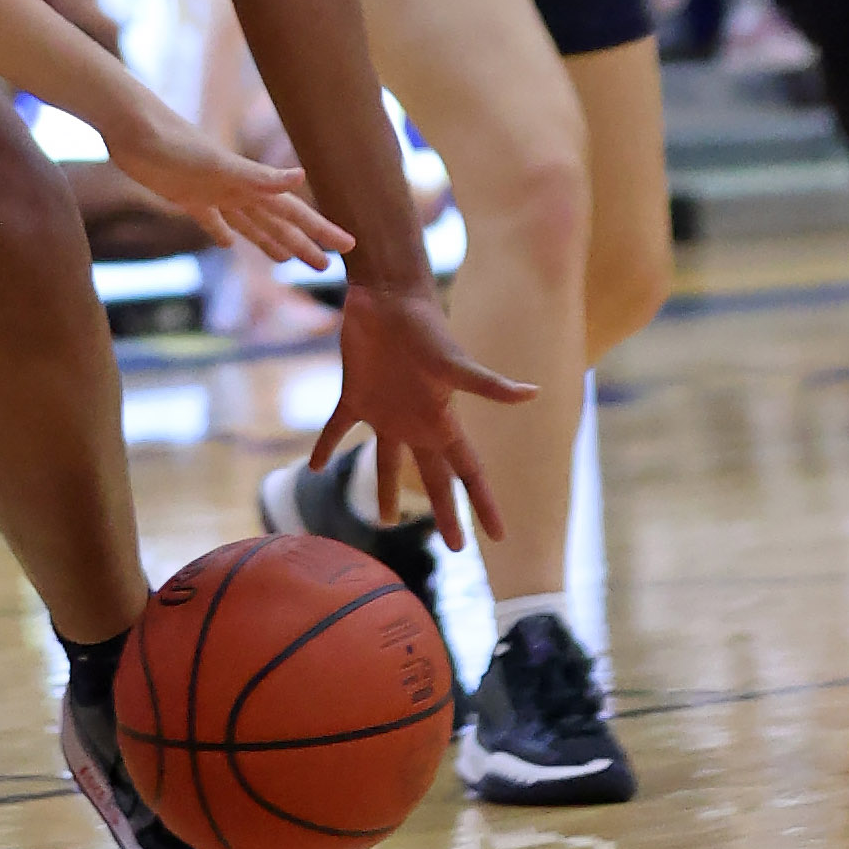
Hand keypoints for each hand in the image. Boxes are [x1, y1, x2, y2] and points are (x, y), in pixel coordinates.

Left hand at [100, 103, 350, 269]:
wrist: (132, 126)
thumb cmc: (173, 141)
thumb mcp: (217, 164)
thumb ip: (258, 176)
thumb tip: (301, 177)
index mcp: (247, 184)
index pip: (292, 211)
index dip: (320, 229)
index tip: (348, 246)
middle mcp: (235, 189)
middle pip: (275, 222)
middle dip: (301, 244)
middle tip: (324, 268)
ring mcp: (211, 193)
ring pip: (248, 223)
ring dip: (267, 241)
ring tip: (285, 261)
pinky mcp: (184, 196)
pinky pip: (210, 220)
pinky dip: (221, 232)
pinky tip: (228, 243)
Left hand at [311, 282, 525, 550]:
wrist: (387, 297)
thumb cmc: (425, 328)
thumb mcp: (454, 362)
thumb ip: (487, 384)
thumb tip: (534, 394)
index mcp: (442, 421)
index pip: (469, 472)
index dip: (482, 504)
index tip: (498, 538)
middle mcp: (416, 423)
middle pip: (433, 478)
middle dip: (444, 512)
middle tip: (455, 550)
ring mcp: (385, 412)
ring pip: (386, 461)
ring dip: (384, 490)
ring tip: (382, 521)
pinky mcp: (355, 395)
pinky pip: (338, 428)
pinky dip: (326, 446)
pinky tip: (314, 467)